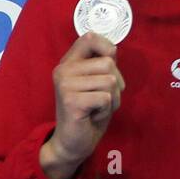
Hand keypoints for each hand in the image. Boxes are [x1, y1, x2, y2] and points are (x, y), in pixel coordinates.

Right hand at [39, 32, 124, 178]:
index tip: (110, 61)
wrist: (74, 141)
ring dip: (112, 98)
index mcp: (69, 62)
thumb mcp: (97, 83)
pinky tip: (93, 115)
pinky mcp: (71, 101)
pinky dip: (106, 109)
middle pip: (108, 63)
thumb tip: (113, 48)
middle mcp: (64, 70)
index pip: (89, 37)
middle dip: (116, 84)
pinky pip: (106, 97)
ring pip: (110, 81)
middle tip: (102, 98)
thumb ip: (102, 65)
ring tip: (97, 107)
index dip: (107, 47)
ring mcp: (65, 85)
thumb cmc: (90, 111)